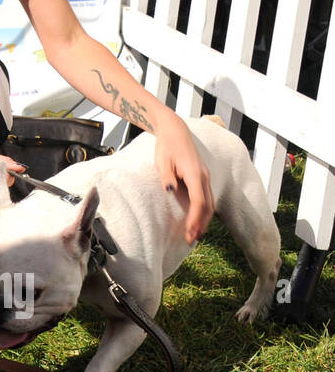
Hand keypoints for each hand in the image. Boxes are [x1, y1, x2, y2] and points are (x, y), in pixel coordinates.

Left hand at [155, 116, 213, 242]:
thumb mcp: (162, 161)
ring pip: (210, 203)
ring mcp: (205, 177)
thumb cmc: (166, 146)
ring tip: (195, 235)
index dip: (195, 219)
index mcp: (195, 174)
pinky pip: (207, 198)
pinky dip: (204, 211)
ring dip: (204, 220)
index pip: (199, 202)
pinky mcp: (202, 177)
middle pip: (207, 206)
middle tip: (192, 240)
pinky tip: (197, 220)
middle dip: (201, 224)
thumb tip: (171, 190)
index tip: (190, 232)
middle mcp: (204, 177)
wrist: (174, 131)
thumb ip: (167, 177)